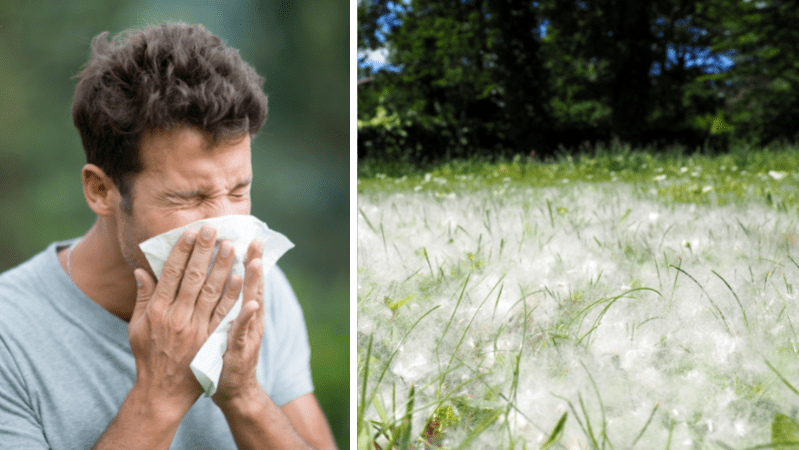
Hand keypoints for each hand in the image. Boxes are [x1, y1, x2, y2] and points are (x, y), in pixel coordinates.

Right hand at [129, 225, 243, 419]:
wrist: (162, 392)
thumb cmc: (148, 356)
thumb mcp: (137, 326)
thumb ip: (142, 297)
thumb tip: (141, 271)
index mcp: (157, 310)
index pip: (171, 273)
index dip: (182, 250)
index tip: (191, 232)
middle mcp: (176, 316)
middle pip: (193, 277)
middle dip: (204, 251)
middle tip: (214, 229)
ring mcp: (195, 328)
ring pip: (211, 291)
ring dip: (222, 267)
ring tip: (231, 245)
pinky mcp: (210, 339)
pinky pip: (224, 312)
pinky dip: (232, 293)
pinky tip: (240, 276)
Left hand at [213, 239, 264, 408]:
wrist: (234, 391)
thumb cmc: (224, 357)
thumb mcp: (222, 327)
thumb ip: (218, 305)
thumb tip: (212, 281)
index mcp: (240, 312)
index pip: (242, 280)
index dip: (246, 260)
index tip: (247, 237)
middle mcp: (248, 319)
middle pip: (251, 286)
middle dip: (254, 262)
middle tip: (256, 239)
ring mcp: (246, 333)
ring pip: (251, 303)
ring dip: (254, 283)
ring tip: (255, 262)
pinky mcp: (241, 349)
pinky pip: (243, 331)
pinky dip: (248, 317)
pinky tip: (252, 304)